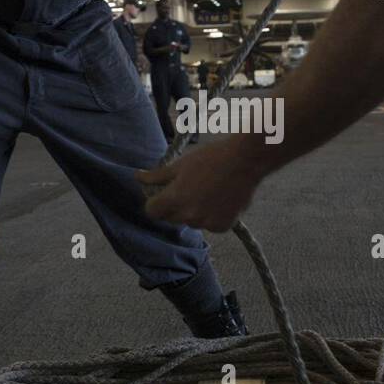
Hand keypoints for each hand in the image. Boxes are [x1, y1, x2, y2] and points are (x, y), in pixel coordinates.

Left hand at [138, 137, 267, 232]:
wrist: (246, 160)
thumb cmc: (212, 157)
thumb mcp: (181, 164)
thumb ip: (157, 176)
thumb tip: (138, 177)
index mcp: (174, 199)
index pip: (152, 211)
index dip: (155, 201)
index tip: (162, 194)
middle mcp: (188, 215)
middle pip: (171, 218)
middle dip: (175, 206)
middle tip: (189, 188)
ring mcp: (206, 223)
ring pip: (192, 222)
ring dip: (195, 211)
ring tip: (208, 190)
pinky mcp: (222, 226)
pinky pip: (210, 225)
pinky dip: (213, 216)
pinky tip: (220, 199)